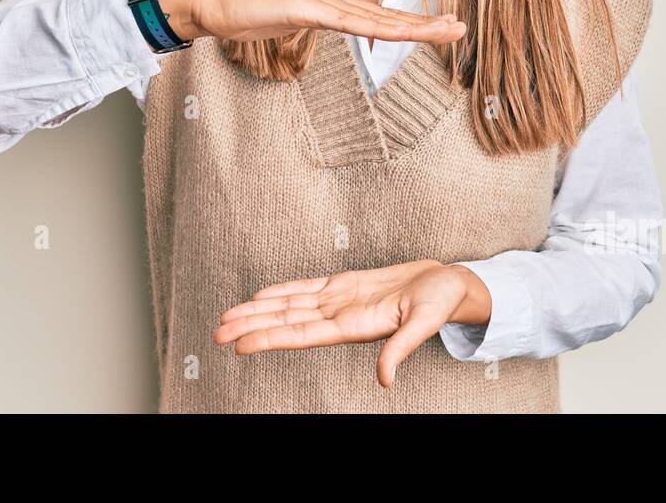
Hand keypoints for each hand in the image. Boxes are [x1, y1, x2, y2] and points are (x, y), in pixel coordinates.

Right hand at [155, 0, 464, 45]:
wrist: (214, 3)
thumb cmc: (246, 14)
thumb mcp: (289, 24)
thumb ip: (312, 24)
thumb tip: (328, 26)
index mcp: (331, 4)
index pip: (378, 19)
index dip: (411, 23)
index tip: (441, 28)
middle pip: (386, 16)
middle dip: (426, 23)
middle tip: (462, 28)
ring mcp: (320, 1)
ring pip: (376, 18)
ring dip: (414, 26)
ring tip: (448, 29)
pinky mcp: (305, 6)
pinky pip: (347, 21)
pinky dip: (375, 26)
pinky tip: (399, 31)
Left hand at [212, 260, 491, 386]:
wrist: (449, 283)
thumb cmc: (440, 302)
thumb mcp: (424, 323)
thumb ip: (401, 349)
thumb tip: (384, 380)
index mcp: (353, 327)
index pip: (301, 334)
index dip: (269, 338)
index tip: (240, 344)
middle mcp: (339, 316)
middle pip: (286, 322)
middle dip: (251, 327)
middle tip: (216, 333)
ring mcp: (340, 300)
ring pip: (290, 306)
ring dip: (258, 311)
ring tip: (227, 318)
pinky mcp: (345, 284)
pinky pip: (307, 287)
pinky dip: (282, 291)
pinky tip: (260, 296)